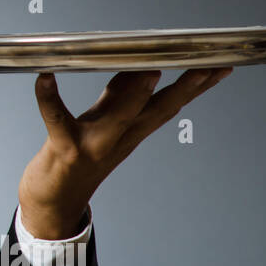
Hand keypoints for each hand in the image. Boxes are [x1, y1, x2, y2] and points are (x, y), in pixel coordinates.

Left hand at [17, 67, 232, 238]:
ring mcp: (93, 145)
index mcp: (133, 131)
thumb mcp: (106, 122)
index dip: (197, 87)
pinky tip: (44, 77)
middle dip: (183, 89)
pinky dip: (49, 98)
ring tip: (148, 70)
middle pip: (156, 112)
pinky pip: (56, 119)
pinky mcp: (63, 148)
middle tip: (205, 66)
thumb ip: (121, 95)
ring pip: (118, 119)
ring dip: (134, 95)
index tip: (221, 65)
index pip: (170, 105)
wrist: (53, 201)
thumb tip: (143, 66)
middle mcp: (119, 138)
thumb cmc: (79, 154)